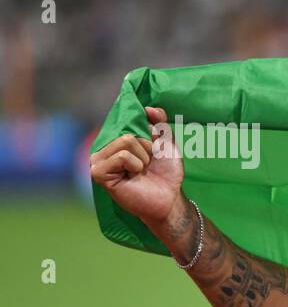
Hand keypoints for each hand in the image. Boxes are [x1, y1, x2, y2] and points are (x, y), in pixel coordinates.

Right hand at [90, 106, 184, 225]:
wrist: (170, 198)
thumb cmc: (166, 173)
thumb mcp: (166, 143)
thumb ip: (160, 123)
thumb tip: (149, 108)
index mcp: (116, 141)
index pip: (128, 121)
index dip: (147, 133)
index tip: (154, 147)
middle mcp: (103, 149)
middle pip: (128, 133)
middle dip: (146, 149)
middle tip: (147, 165)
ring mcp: (98, 161)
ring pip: (125, 141)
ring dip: (142, 158)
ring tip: (140, 171)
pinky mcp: (98, 173)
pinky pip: (122, 156)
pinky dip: (135, 165)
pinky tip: (134, 176)